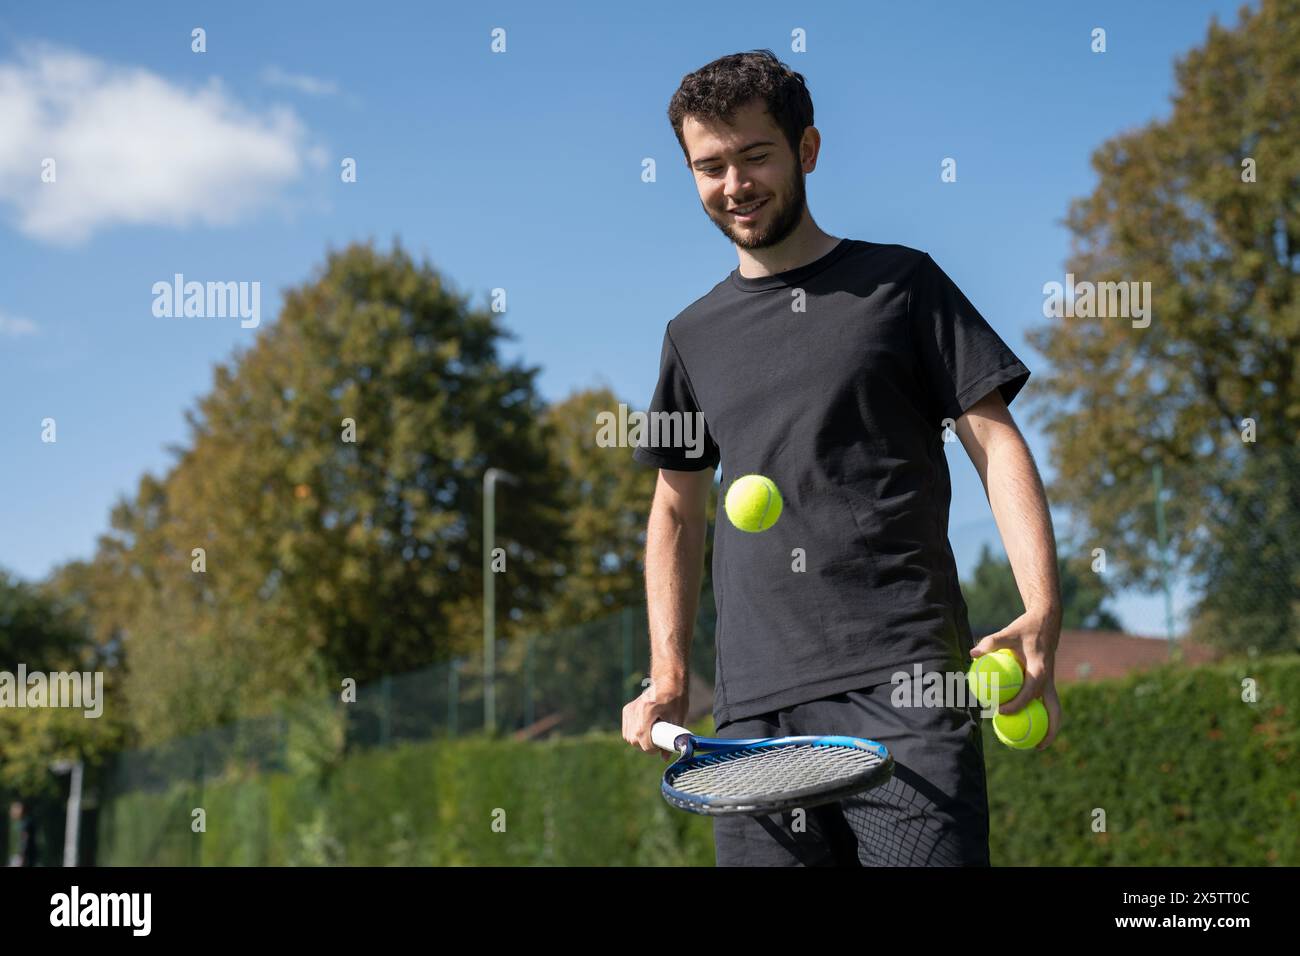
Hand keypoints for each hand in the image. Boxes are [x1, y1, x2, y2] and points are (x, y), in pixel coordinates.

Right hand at [622, 678, 688, 761]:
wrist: (668, 681)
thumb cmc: (676, 699)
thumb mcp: (677, 720)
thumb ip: (671, 739)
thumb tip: (665, 758)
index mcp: (647, 711)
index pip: (643, 739)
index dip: (652, 749)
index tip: (660, 748)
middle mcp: (635, 710)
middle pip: (634, 740)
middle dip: (645, 746)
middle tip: (657, 743)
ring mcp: (629, 709)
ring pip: (628, 736)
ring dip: (639, 740)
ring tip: (652, 736)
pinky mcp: (627, 709)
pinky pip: (627, 729)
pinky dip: (634, 733)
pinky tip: (645, 730)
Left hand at [970, 609, 1062, 749]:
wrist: (1047, 621)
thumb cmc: (1025, 628)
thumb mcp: (1007, 632)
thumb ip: (990, 642)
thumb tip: (972, 653)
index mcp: (1040, 670)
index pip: (1030, 692)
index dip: (1017, 705)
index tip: (1001, 713)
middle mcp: (1049, 679)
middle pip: (1054, 710)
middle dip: (1049, 730)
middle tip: (1036, 746)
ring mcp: (1050, 682)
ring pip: (1054, 709)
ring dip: (1050, 727)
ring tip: (1038, 745)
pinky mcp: (1048, 681)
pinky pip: (1046, 702)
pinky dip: (1040, 714)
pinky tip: (1026, 722)